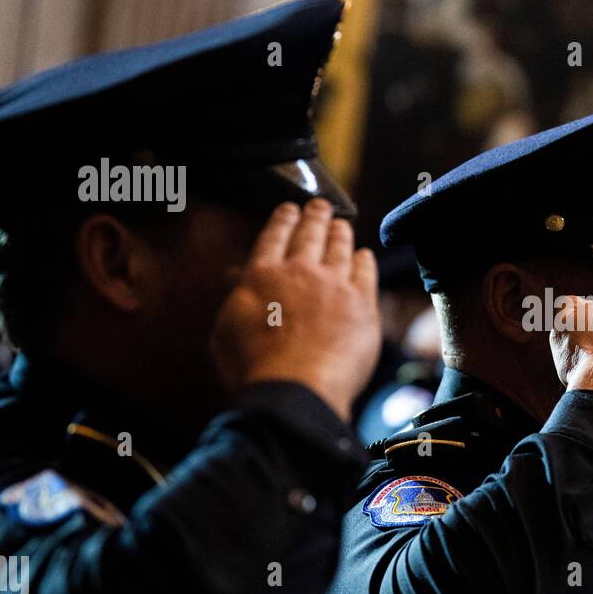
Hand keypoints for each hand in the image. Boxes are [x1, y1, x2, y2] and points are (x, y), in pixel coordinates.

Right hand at [211, 198, 380, 420]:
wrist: (297, 388)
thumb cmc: (254, 368)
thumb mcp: (226, 330)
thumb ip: (237, 298)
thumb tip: (238, 276)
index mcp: (262, 275)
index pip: (274, 237)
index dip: (283, 219)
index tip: (290, 208)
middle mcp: (300, 272)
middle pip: (310, 235)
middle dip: (315, 216)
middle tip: (321, 205)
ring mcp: (335, 285)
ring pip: (340, 248)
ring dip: (340, 232)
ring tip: (342, 224)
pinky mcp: (363, 304)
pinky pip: (366, 273)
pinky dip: (364, 260)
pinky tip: (365, 255)